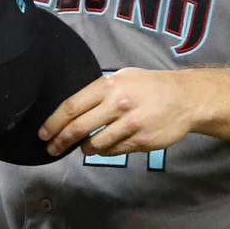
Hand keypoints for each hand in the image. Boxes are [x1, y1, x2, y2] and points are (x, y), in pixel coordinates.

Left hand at [38, 67, 199, 158]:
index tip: (43, 133)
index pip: (71, 106)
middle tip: (51, 148)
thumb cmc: (152, 86)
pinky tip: (105, 146)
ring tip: (83, 147)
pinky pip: (112, 151)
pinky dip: (104, 151)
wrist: (186, 98)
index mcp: (109, 86)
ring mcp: (129, 124)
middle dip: (60, 141)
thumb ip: (100, 90)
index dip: (53, 123)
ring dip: (84, 148)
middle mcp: (117, 104)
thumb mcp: (124, 77)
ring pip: (94, 144)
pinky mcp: (140, 141)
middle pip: (78, 128)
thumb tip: (74, 107)